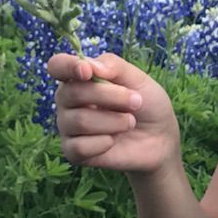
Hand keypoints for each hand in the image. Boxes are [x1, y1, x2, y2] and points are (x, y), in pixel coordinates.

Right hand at [50, 52, 178, 174]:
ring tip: (130, 122)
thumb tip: (88, 66)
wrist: (160, 137)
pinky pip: (79, 147)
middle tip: (136, 101)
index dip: (67, 66)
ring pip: (80, 121)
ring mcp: (68, 126)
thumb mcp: (137, 78)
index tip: (87, 72)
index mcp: (79, 77)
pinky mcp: (73, 151)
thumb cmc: (145, 102)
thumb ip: (113, 66)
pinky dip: (104, 143)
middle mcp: (68, 100)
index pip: (57, 66)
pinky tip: (113, 141)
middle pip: (72, 93)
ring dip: (113, 122)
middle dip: (110, 96)